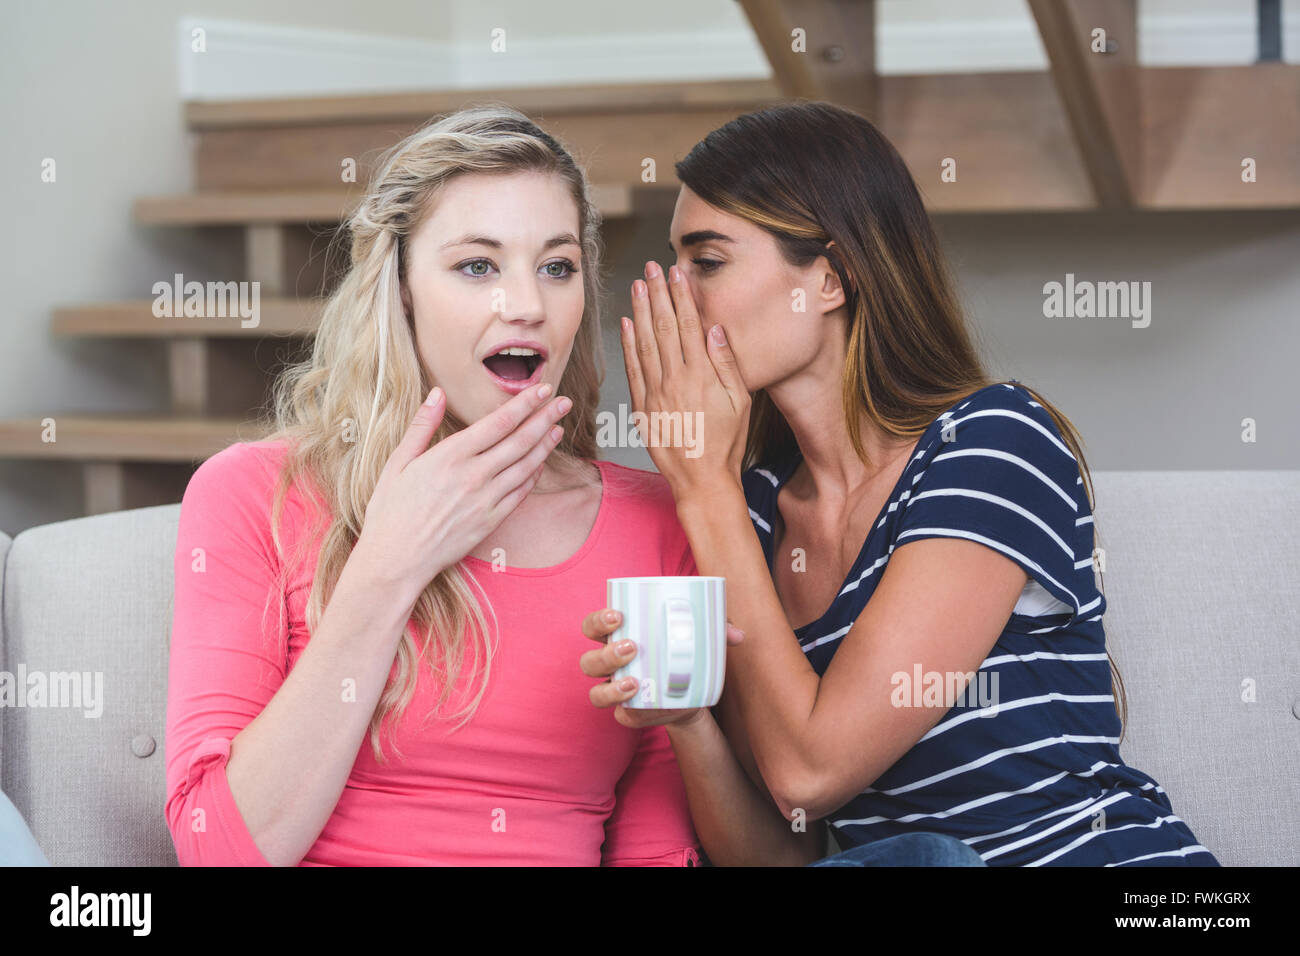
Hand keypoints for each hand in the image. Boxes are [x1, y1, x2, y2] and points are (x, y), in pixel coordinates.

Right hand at [352, 383, 571, 598]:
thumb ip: (422, 425)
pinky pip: (520, 494)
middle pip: (520, 441)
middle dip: (545, 418)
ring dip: (545, 445)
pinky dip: (533, 476)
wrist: (396, 560)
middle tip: (564, 402)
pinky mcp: (490, 521)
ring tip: (558, 428)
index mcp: (450, 456)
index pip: (499, 422)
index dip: (525, 404)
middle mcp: (473, 476)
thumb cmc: (390, 511)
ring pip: (525, 466)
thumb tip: (437, 393)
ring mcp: (485, 500)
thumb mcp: (397, 462)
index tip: (543, 389)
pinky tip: (540, 464)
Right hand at [579, 607, 744, 728]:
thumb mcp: (700, 636)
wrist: (693, 693)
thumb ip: (717, 628)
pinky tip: (642, 707)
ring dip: (610, 689)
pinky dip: (629, 713)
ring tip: (634, 682)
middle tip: (632, 647)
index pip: (593, 627)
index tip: (618, 615)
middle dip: (605, 654)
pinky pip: (621, 717)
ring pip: (596, 694)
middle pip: (590, 662)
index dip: (597, 621)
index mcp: (618, 637)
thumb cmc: (687, 651)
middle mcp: (610, 666)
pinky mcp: (630, 715)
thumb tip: (737, 635)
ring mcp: (616, 692)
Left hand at [622, 261, 750, 499]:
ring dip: (640, 311)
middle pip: (664, 327)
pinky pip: (632, 369)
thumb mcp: (740, 402)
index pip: (689, 325)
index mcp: (701, 376)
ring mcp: (655, 394)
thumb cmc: (726, 443)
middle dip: (657, 294)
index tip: (677, 273)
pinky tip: (626, 323)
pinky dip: (627, 344)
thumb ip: (726, 364)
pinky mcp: (642, 408)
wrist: (702, 481)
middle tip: (651, 268)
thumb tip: (714, 330)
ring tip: (637, 285)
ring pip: (645, 343)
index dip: (681, 296)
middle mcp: (675, 380)